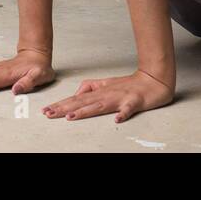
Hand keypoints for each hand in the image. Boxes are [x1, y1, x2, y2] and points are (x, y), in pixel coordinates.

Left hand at [42, 69, 174, 122]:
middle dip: (65, 108)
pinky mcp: (135, 102)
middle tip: (49, 114)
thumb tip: (77, 92)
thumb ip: (91, 86)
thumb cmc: (131, 84)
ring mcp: (121, 98)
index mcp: (100, 91)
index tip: (46, 110)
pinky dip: (123, 114)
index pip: (77, 99)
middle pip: (83, 102)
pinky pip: (128, 109)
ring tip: (71, 117)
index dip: (61, 104)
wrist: (154, 80)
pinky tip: (117, 119)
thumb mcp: (107, 83)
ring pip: (101, 105)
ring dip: (86, 111)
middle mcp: (107, 94)